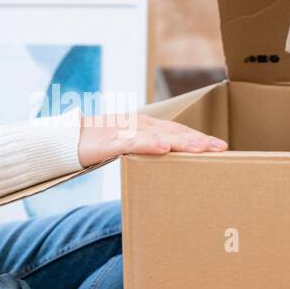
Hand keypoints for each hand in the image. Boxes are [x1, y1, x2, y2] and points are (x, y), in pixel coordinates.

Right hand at [77, 111, 226, 168]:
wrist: (68, 139)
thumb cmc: (99, 145)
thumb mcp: (128, 147)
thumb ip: (147, 152)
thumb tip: (167, 164)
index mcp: (146, 126)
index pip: (178, 130)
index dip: (199, 137)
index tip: (220, 147)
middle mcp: (140, 124)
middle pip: (175, 131)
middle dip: (199, 140)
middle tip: (221, 148)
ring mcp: (126, 130)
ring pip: (159, 135)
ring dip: (182, 142)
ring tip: (202, 148)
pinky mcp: (112, 140)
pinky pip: (133, 143)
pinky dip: (149, 145)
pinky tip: (164, 149)